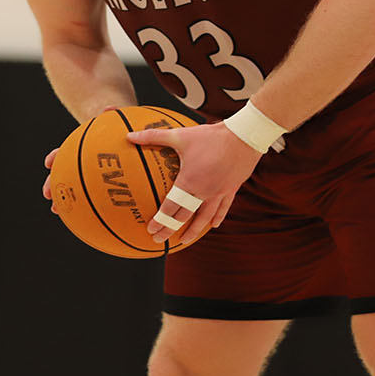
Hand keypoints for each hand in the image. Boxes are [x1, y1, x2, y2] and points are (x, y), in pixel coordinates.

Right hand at [40, 106, 125, 205]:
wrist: (124, 134)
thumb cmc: (120, 127)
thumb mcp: (117, 119)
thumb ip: (112, 113)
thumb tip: (108, 108)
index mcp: (82, 147)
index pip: (65, 150)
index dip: (56, 156)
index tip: (48, 162)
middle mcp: (81, 161)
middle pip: (63, 171)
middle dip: (53, 182)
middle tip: (47, 194)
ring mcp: (89, 172)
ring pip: (73, 186)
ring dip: (64, 198)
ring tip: (57, 210)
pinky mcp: (101, 184)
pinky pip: (94, 196)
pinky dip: (91, 206)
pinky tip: (91, 218)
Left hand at [128, 122, 261, 246]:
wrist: (244, 136)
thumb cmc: (211, 136)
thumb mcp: (181, 135)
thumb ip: (154, 136)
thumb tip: (130, 135)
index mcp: (189, 181)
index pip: (171, 207)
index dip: (160, 220)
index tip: (150, 229)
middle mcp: (204, 191)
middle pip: (185, 216)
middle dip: (170, 229)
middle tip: (159, 239)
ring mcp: (219, 192)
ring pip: (205, 218)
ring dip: (194, 231)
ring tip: (185, 240)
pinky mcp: (231, 189)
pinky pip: (223, 208)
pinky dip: (218, 218)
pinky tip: (214, 225)